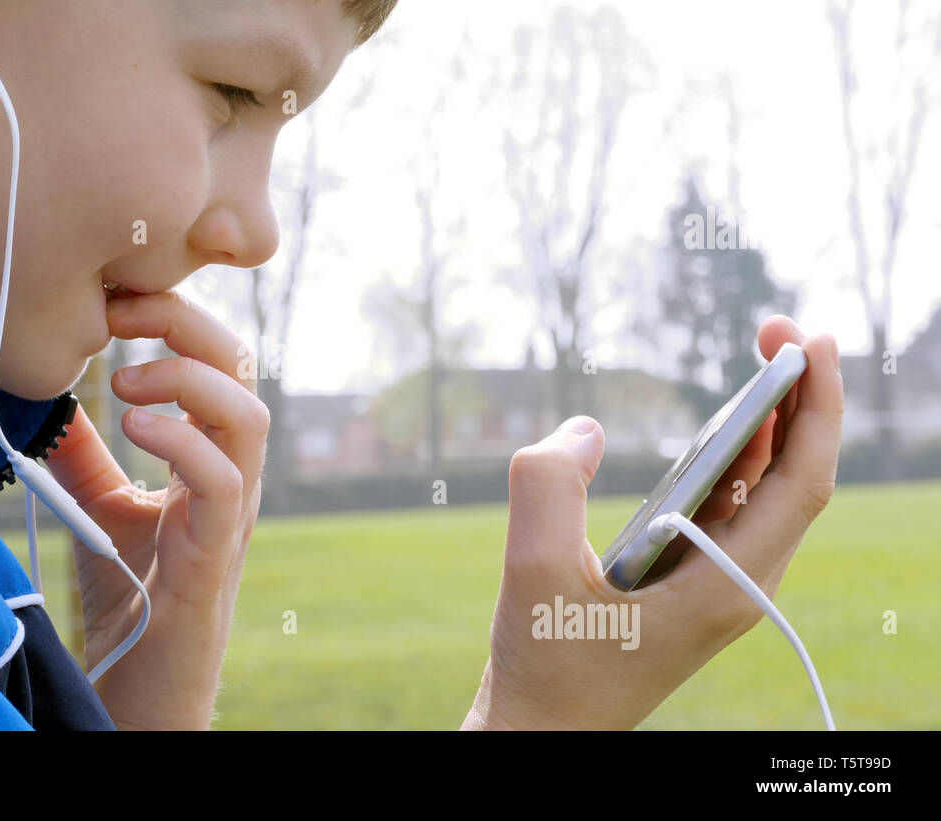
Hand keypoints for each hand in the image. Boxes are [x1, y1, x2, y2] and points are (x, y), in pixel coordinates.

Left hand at [44, 291, 268, 729]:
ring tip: (127, 384)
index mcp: (209, 454)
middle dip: (185, 324)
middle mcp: (231, 473)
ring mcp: (229, 512)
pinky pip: (223, 482)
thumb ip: (83, 454)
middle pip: (241, 370)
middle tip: (120, 312)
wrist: (139, 680)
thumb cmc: (131, 596)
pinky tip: (133, 429)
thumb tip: (47, 395)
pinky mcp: (214, 553)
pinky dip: (183, 441)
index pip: (215, 361)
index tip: (113, 298)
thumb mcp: (98, 504)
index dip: (173, 318)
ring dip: (187, 380)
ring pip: (247, 417)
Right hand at [462, 316, 842, 729]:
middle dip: (799, 400)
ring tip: (764, 363)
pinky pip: (734, 511)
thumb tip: (583, 429)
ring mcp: (717, 588)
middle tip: (776, 331)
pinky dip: (739, 460)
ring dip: (772, 427)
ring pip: (769, 495)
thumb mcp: (532, 570)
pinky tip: (727, 430)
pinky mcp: (691, 587)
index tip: (808, 342)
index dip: (816, 407)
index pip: (801, 482)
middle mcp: (737, 587)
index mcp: (723, 588)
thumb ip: (547, 484)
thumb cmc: (544, 668)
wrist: (544, 737)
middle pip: (796, 480)